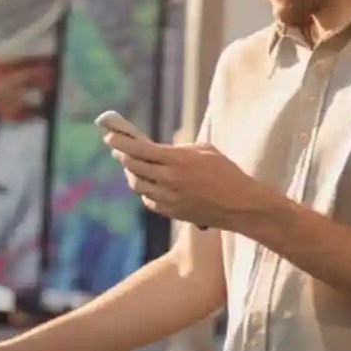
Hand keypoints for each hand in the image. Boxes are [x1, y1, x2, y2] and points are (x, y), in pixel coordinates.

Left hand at [104, 132, 270, 229]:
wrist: (240, 205)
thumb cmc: (227, 173)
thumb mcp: (205, 150)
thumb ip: (180, 149)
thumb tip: (160, 150)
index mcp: (177, 160)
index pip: (139, 150)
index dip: (121, 143)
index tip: (110, 138)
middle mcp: (169, 180)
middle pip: (133, 167)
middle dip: (122, 157)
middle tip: (118, 150)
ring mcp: (169, 198)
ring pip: (138, 185)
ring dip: (132, 174)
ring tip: (132, 166)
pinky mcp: (171, 212)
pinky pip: (149, 200)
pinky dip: (145, 190)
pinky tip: (148, 184)